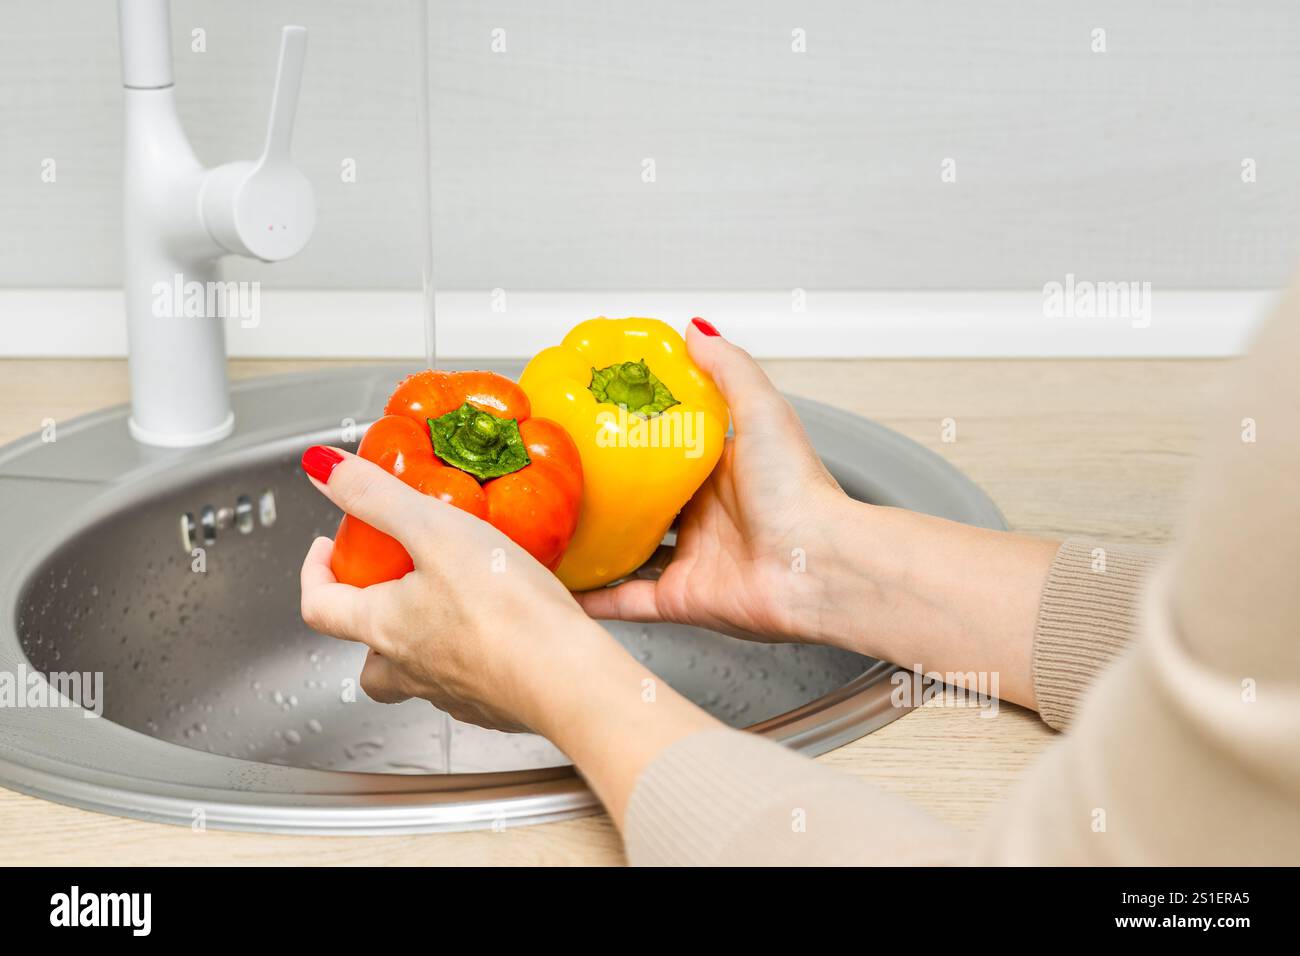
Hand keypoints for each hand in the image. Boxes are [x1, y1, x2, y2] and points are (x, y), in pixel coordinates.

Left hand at [299, 446, 719, 823]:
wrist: (570, 679)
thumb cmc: (504, 610)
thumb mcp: (434, 530)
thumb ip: (377, 497)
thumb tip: (322, 467)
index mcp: (384, 627)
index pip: (319, 607)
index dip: (314, 573)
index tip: (328, 547)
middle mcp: (411, 669)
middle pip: (368, 658)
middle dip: (370, 622)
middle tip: (391, 585)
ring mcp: (455, 693)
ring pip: (419, 675)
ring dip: (422, 642)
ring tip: (451, 605)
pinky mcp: (498, 704)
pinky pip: (472, 682)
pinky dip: (476, 656)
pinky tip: (505, 629)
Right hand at [577, 321, 847, 641]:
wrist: (818, 566)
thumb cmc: (801, 492)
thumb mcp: (764, 412)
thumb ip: (728, 369)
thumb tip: (695, 331)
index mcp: (722, 473)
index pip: (667, 451)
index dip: (632, 439)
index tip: (592, 424)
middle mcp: (706, 517)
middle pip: (642, 503)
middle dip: (604, 493)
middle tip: (560, 476)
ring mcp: (692, 559)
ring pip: (627, 553)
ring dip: (593, 545)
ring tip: (549, 529)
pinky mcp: (680, 600)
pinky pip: (625, 601)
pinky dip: (593, 599)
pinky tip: (562, 588)